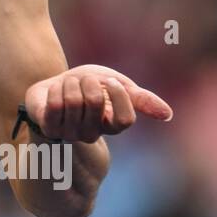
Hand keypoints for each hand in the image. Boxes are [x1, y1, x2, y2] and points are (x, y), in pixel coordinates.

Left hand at [23, 64, 171, 142]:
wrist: (55, 82)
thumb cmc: (89, 85)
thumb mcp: (118, 85)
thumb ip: (140, 98)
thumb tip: (168, 115)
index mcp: (111, 126)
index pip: (125, 120)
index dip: (118, 96)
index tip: (110, 81)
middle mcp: (91, 135)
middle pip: (94, 103)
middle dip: (88, 82)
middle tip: (83, 81)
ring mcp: (69, 134)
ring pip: (73, 101)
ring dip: (70, 84)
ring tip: (68, 86)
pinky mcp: (48, 128)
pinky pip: (55, 106)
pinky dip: (56, 90)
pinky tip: (55, 91)